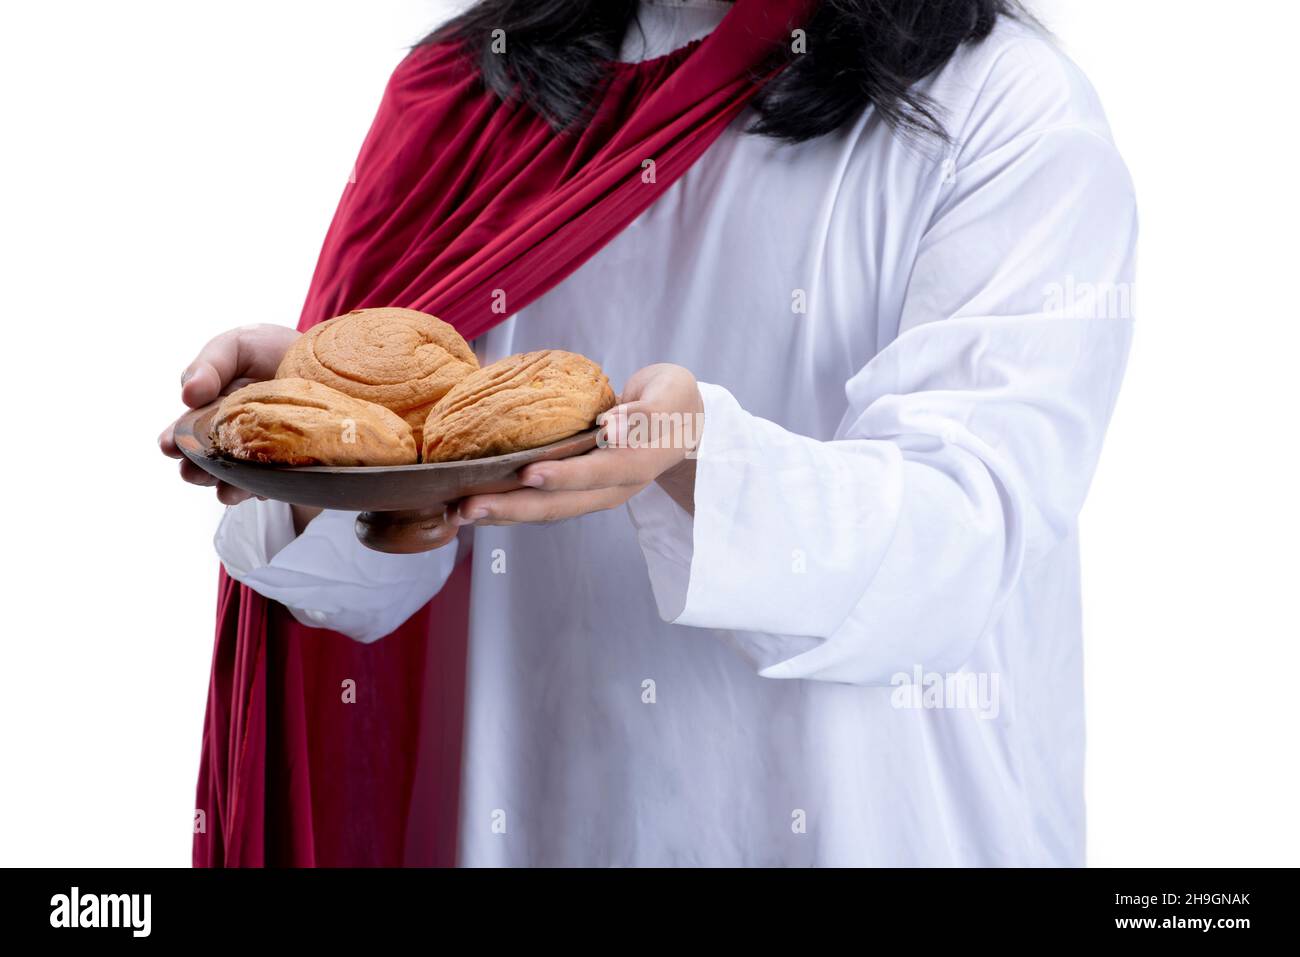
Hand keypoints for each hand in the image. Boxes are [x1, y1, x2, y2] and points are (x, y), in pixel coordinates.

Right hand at [158, 323, 301, 504]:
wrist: (324, 356)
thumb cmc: (270, 350)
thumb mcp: (236, 347)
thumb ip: (209, 366)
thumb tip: (188, 395)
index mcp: (208, 413)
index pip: (183, 433)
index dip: (174, 441)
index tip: (169, 446)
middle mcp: (231, 439)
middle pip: (206, 464)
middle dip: (198, 471)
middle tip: (195, 472)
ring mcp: (261, 454)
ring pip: (239, 479)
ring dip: (230, 488)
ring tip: (226, 492)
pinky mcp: (291, 464)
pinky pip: (276, 482)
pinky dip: (269, 487)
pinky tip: (265, 489)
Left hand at [447, 363, 703, 532]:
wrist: (681, 423)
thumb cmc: (674, 402)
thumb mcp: (671, 396)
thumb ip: (646, 412)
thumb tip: (614, 427)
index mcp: (635, 466)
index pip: (596, 474)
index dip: (563, 477)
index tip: (528, 474)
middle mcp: (609, 488)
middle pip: (560, 505)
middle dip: (513, 509)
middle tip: (468, 508)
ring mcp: (590, 493)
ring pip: (544, 510)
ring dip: (502, 513)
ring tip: (459, 512)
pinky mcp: (574, 489)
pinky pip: (538, 502)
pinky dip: (507, 504)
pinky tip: (474, 501)